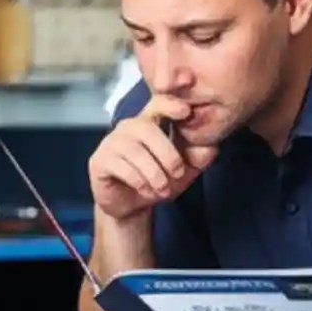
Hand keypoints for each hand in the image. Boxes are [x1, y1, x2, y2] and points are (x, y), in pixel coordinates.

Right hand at [88, 96, 217, 220]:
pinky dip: (139, 181)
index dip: (170, 104)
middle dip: (168, 154)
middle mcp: (129, 127)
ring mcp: (112, 142)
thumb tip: (212, 147)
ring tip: (163, 189)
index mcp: (150, 122)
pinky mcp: (100, 161)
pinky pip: (121, 167)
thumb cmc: (157, 182)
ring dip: (155, 174)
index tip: (185, 111)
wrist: (131, 207)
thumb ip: (197, 159)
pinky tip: (145, 190)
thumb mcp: (184, 173)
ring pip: (136, 151)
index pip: (158, 103)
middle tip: (178, 174)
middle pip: (148, 129)